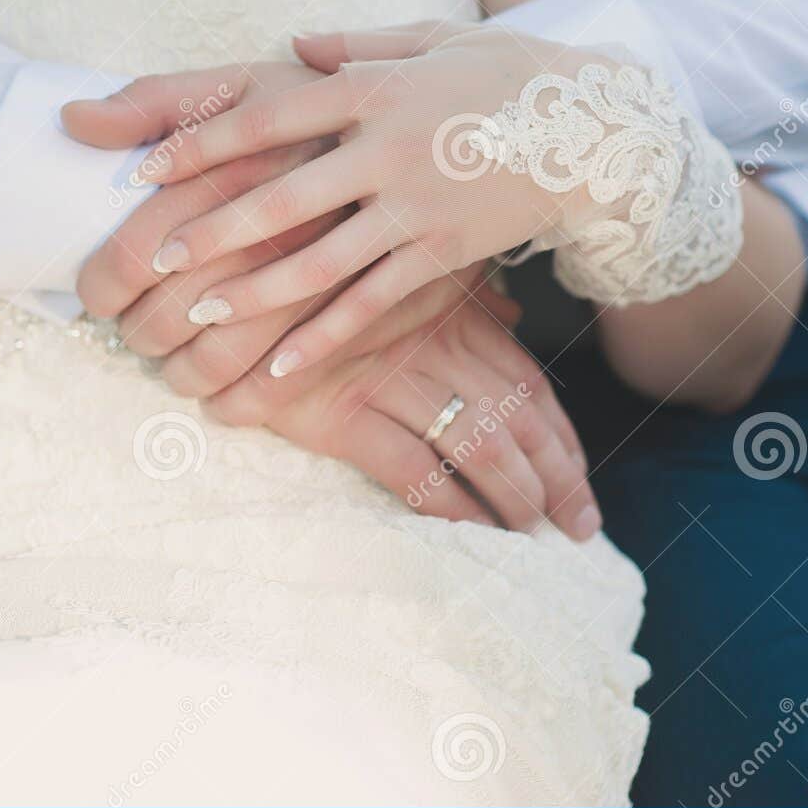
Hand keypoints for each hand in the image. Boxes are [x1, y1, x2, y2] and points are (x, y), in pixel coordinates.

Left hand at [108, 24, 627, 380]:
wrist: (595, 127)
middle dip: (212, 232)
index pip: (267, 116)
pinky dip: (324, 337)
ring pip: (319, 262)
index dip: (200, 142)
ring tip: (201, 318)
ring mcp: (416, 208)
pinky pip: (371, 304)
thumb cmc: (505, 74)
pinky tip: (281, 366)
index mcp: (374, 89)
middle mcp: (387, 150)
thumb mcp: (433, 38)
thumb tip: (292, 45)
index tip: (145, 168)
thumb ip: (358, 44)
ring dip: (254, 294)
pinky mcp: (442, 255)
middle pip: (281, 198)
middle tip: (155, 260)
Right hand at [221, 281, 600, 539]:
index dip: (561, 437)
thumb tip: (513, 318)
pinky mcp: (341, 412)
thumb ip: (459, 295)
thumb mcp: (398, 272)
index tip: (580, 480)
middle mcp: (430, 345)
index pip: (527, 383)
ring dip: (513, 496)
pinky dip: (448, 503)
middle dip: (556, 478)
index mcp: (450, 314)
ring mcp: (388, 377)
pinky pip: (412, 467)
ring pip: (477, 444)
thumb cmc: (316, 274)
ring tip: (533, 536)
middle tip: (581, 527)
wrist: (225, 276)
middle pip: (517, 421)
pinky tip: (471, 530)